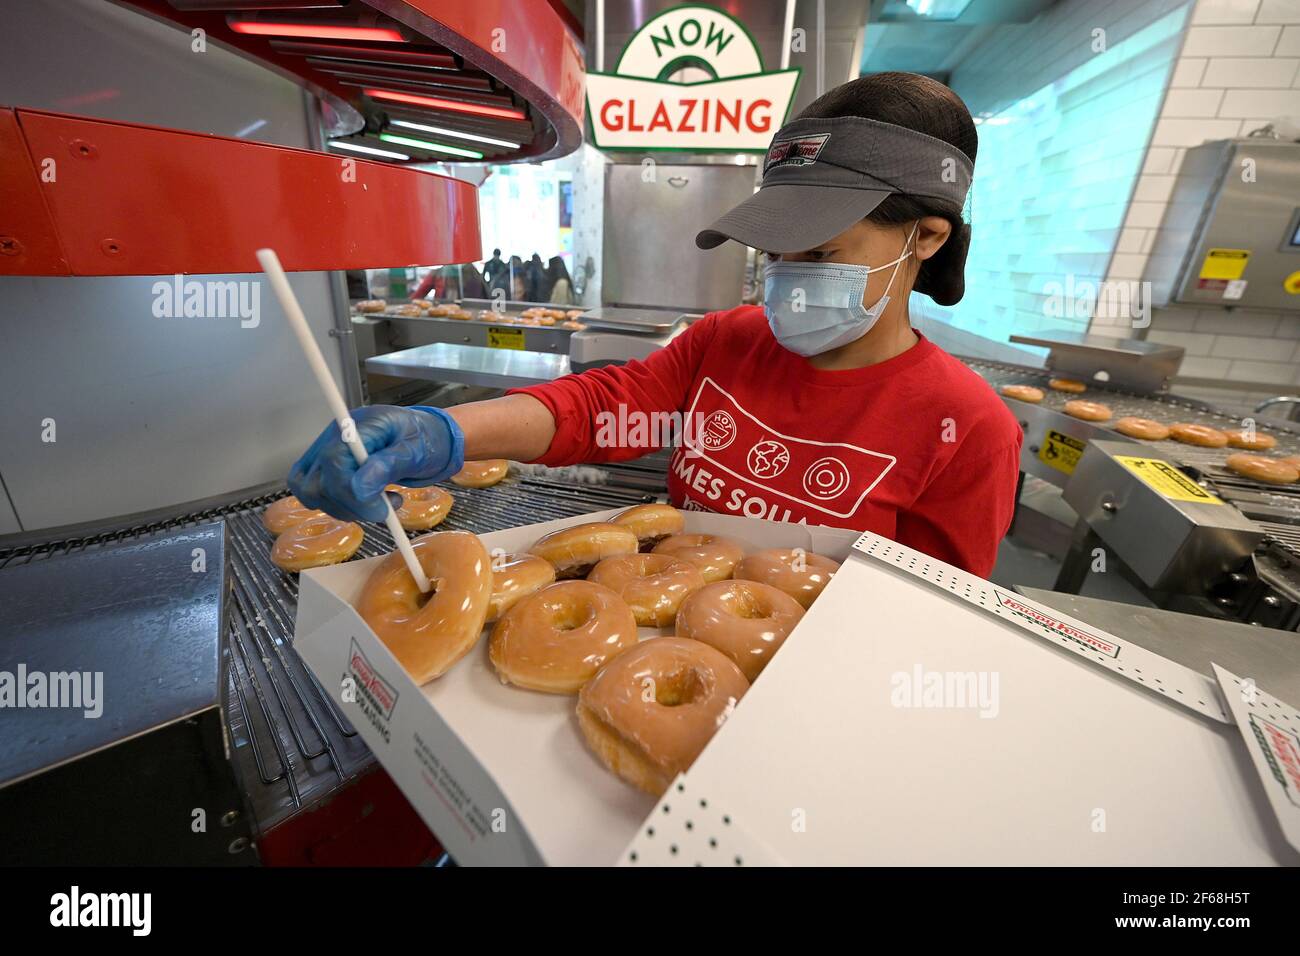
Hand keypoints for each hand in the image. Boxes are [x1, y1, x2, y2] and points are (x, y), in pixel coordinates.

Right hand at [288, 405, 463, 522]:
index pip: (333, 461)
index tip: (382, 510)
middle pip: (318, 482)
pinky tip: (364, 504)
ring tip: (382, 502)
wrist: (424, 437)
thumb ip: (389, 465)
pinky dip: (338, 507)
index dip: (352, 492)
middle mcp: (333, 437)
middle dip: (352, 506)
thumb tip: (361, 488)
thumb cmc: (423, 438)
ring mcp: (324, 452)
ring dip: (347, 509)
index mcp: (356, 425)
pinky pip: (313, 494)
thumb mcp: (415, 449)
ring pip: (312, 493)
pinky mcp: (324, 468)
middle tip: (385, 508)